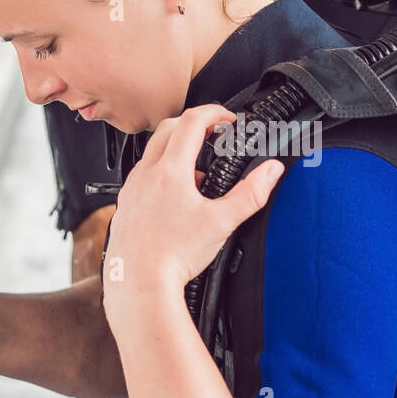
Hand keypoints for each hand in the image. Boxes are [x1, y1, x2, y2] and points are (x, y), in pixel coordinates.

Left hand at [101, 104, 284, 316]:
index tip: (227, 119)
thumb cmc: (172, 257)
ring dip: (176, 150)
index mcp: (170, 170)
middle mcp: (146, 174)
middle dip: (193, 125)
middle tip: (213, 135)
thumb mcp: (222, 222)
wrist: (138, 284)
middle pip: (168, 128)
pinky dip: (160, 173)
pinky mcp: (125, 205)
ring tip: (198, 173)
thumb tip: (271, 172)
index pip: (191, 121)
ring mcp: (132, 189)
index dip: (214, 113)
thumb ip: (250, 193)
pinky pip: (142, 176)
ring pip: (152, 152)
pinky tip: (175, 199)